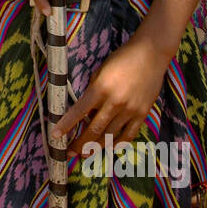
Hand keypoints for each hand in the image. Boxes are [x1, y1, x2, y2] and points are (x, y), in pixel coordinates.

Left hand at [53, 32, 171, 154]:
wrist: (151, 53)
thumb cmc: (122, 58)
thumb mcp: (100, 71)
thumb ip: (92, 91)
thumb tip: (85, 111)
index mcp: (100, 89)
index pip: (79, 112)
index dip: (66, 125)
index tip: (55, 135)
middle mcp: (115, 102)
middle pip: (94, 129)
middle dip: (80, 143)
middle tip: (69, 152)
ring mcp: (130, 110)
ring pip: (110, 135)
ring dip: (96, 147)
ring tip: (85, 154)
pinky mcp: (142, 113)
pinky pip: (129, 134)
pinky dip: (118, 143)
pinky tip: (109, 148)